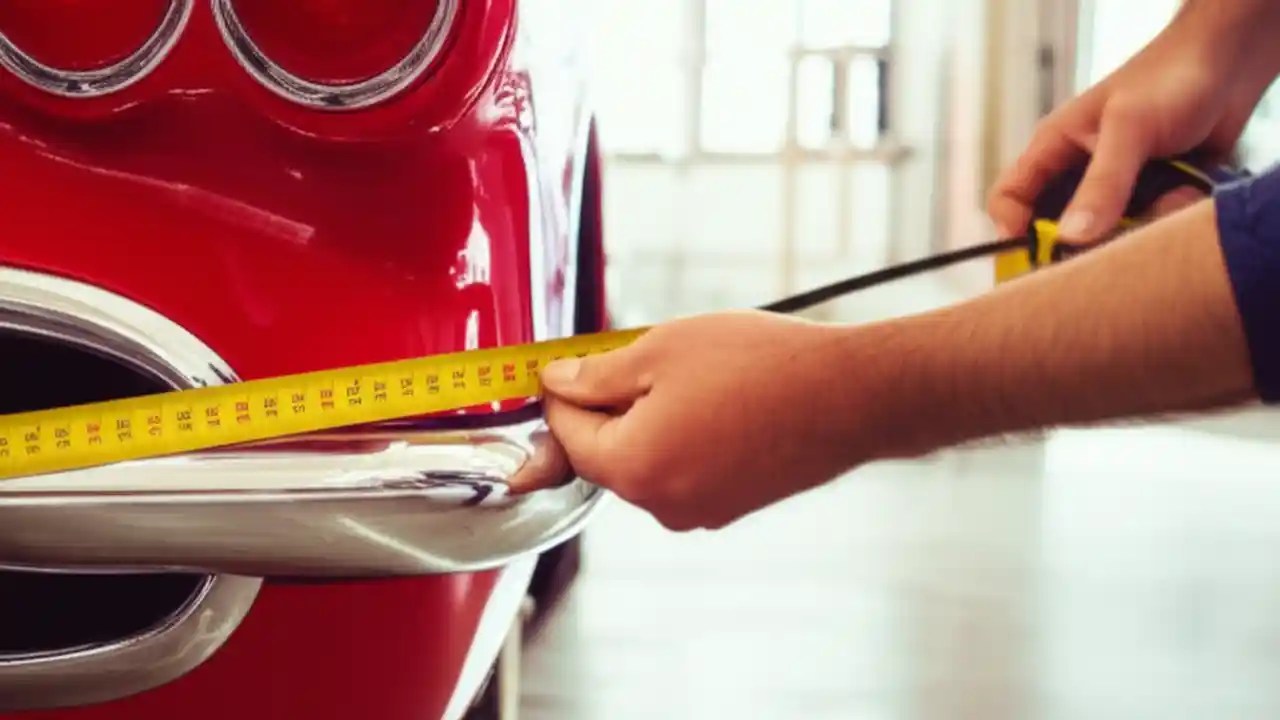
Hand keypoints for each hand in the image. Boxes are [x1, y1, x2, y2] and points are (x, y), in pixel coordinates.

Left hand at [508, 311, 861, 530]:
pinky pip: (683, 471)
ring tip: (692, 375)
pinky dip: (684, 437)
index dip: (560, 390)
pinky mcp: (730, 507)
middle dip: (608, 406)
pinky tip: (717, 400)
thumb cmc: (762, 366)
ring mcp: (698, 511)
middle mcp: (660, 504)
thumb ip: (597, 373)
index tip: (569, 360)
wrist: (850, 396)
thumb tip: (556, 383)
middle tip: (640, 355)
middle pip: (603, 452)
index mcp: (633, 466)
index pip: (565, 434)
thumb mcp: (662, 349)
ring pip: (644, 460)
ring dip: (648, 419)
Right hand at [987, 17, 1271, 243]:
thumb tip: (1071, 239)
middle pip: (1059, 229)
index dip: (1012, 230)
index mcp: (1054, 149)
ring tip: (1168, 197)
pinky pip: (1150, 228)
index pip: (1011, 197)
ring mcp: (1116, 189)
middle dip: (1087, 241)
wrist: (1231, 65)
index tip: (1034, 258)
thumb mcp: (1129, 129)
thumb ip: (1102, 184)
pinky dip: (1170, 215)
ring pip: (1110, 235)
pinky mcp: (1152, 198)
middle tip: (1111, 245)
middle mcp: (1079, 174)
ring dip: (1140, 225)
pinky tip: (1188, 192)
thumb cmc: (1169, 79)